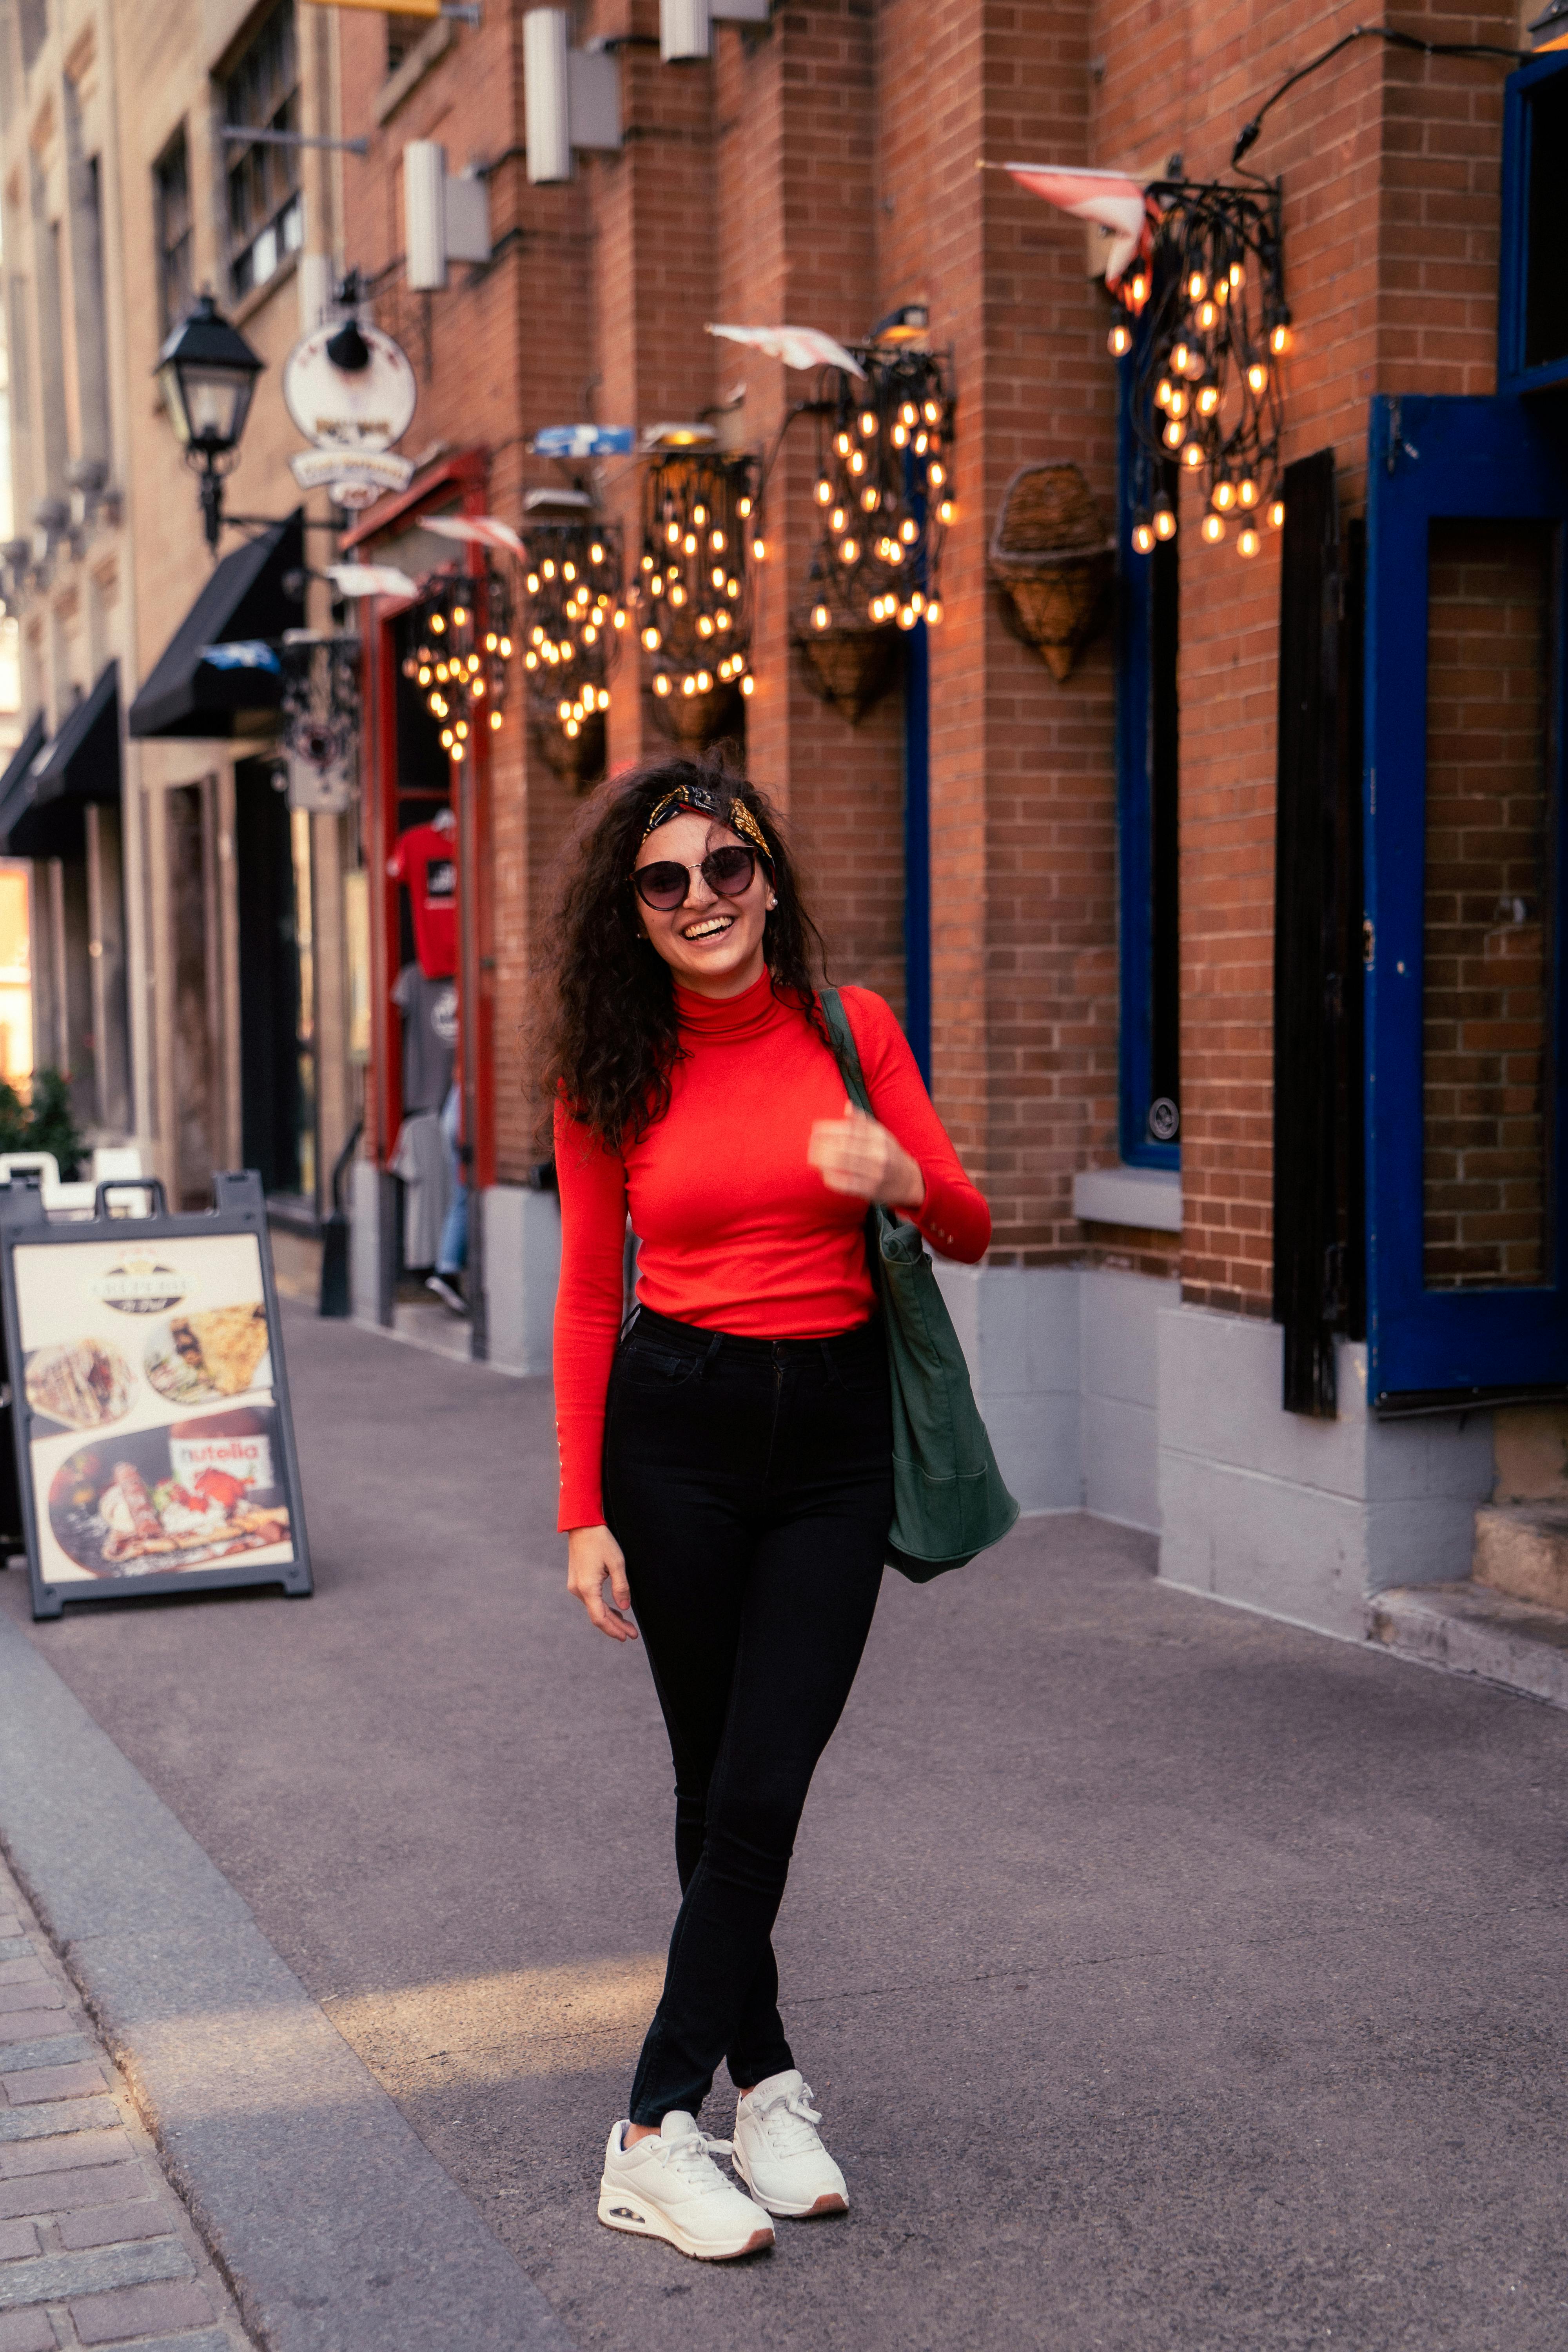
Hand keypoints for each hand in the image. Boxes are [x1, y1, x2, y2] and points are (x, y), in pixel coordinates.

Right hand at [566, 1524, 637, 1641]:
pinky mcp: (577, 1581)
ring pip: (594, 1609)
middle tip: (632, 1634)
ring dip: (610, 1618)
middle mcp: (578, 1590)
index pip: (600, 1618)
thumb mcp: (617, 1563)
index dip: (613, 1630)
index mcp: (588, 1587)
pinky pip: (591, 1600)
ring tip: (626, 1626)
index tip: (626, 1637)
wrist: (582, 1526)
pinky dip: (603, 1608)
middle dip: (615, 1627)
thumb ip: (621, 1587)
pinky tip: (614, 1611)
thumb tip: (624, 1609)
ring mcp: (576, 1586)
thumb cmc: (601, 1541)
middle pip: (597, 1616)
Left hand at [807, 1099, 925, 1209]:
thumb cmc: (890, 1155)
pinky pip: (848, 1184)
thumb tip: (847, 1106)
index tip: (815, 1129)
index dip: (830, 1129)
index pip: (851, 1129)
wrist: (909, 1181)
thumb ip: (863, 1122)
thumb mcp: (882, 1135)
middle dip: (823, 1145)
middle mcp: (879, 1153)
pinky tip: (824, 1174)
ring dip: (824, 1161)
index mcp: (879, 1137)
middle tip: (810, 1145)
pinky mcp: (872, 1190)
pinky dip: (833, 1179)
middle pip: (845, 1146)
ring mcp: (876, 1172)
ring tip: (812, 1159)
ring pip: (844, 1164)